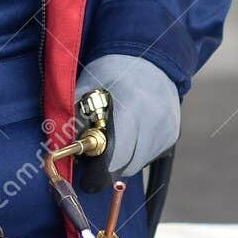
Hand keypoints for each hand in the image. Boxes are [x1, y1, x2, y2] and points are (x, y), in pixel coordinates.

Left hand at [75, 54, 179, 190]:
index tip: (87, 178)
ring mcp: (168, 129)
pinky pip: (149, 157)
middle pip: (127, 165)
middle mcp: (155, 121)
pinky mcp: (173, 136)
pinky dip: (135, 153)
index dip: (98, 172)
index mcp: (132, 107)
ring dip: (122, 160)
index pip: (117, 156)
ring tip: (114, 139)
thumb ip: (74, 117)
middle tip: (96, 154)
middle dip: (108, 166)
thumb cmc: (114, 71)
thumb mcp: (88, 87)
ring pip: (138, 164)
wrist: (150, 59)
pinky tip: (130, 135)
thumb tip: (64, 149)